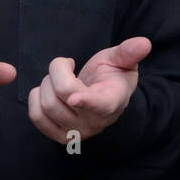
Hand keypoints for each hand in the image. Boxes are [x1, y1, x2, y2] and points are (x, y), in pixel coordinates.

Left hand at [27, 37, 151, 143]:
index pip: (99, 105)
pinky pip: (36, 117)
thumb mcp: (121, 61)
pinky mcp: (60, 136)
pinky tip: (47, 91)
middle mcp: (95, 122)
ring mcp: (77, 132)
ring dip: (46, 83)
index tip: (75, 97)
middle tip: (67, 65)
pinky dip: (35, 98)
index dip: (86, 100)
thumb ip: (129, 52)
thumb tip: (144, 43)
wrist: (103, 98)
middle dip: (57, 70)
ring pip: (47, 104)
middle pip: (62, 95)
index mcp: (112, 101)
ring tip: (59, 79)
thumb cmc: (111, 76)